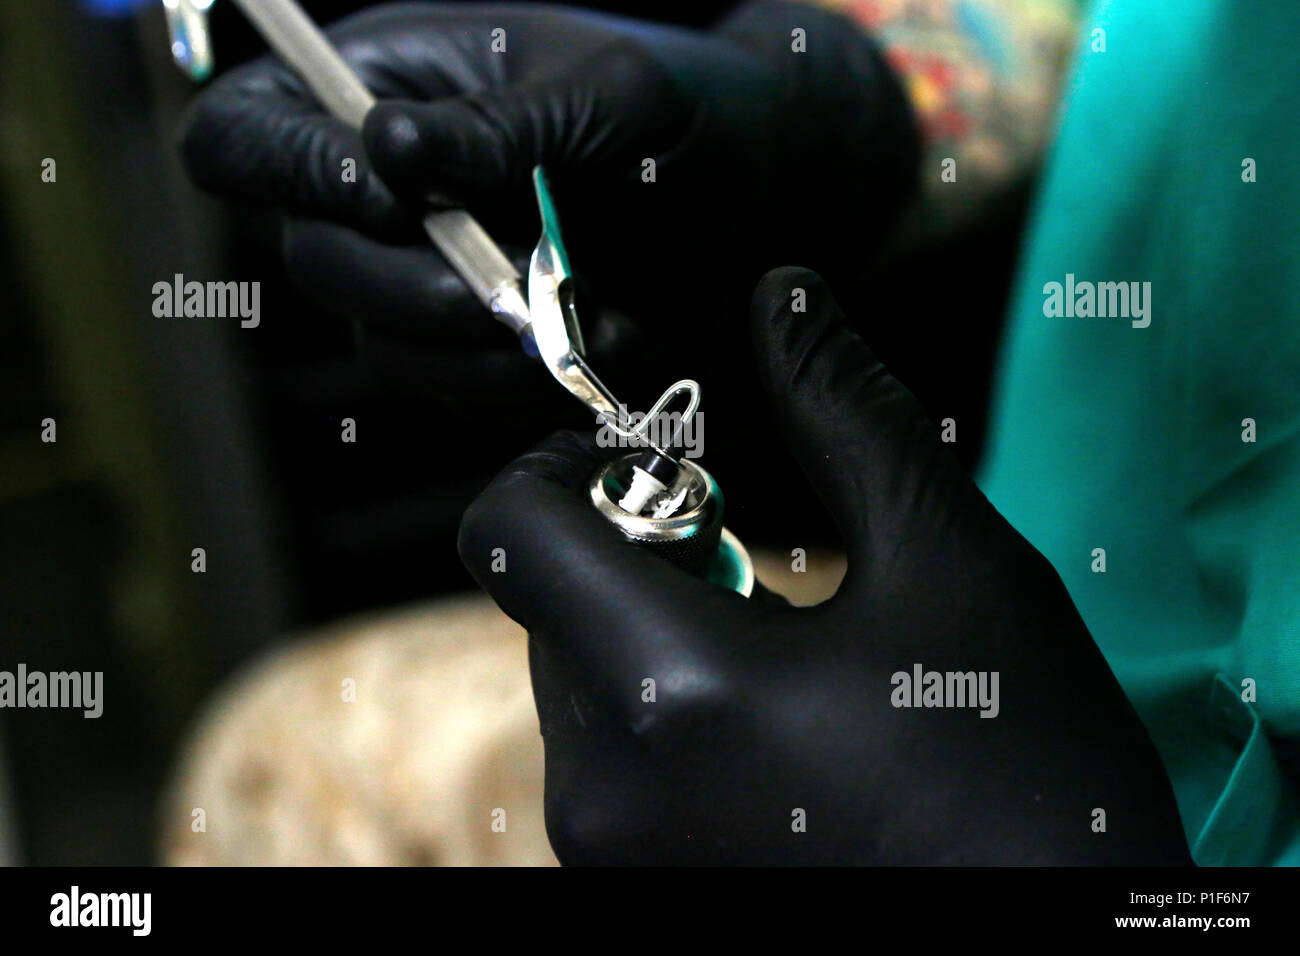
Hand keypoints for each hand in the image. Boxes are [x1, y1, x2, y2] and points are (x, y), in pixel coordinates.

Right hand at [178, 2, 917, 410]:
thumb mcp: (612, 95)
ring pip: (386, 345)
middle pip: (310, 259)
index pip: (248, 131)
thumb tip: (385, 146)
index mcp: (387, 89)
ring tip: (580, 298)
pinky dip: (528, 378)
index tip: (392, 193)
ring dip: (482, 340)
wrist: (761, 202)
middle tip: (511, 272)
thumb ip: (505, 125)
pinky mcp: (474, 352)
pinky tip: (596, 329)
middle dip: (410, 279)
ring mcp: (424, 277)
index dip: (288, 167)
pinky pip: (461, 392)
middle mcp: (385, 192)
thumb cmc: (691, 115)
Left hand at [457, 267, 1191, 864]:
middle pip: (548, 597)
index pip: (511, 529)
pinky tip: (770, 716)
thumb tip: (787, 298)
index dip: (566, 459)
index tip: (659, 455)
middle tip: (759, 546)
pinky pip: (607, 752)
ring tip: (782, 641)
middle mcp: (605, 788)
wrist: (1059, 940)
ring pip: (577, 675)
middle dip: (636, 542)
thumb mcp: (953, 572)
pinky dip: (660, 700)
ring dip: (653, 622)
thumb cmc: (1023, 777)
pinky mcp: (638, 885)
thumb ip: (849, 420)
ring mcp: (613, 853)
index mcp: (666, 693)